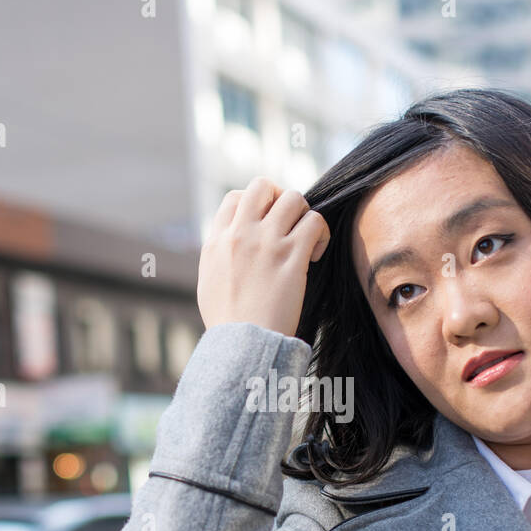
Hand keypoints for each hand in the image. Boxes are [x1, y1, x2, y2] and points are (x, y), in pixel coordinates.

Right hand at [196, 176, 329, 337]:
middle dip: (279, 197)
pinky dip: (321, 233)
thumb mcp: (209, 282)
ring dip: (303, 214)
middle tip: (289, 222)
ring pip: (293, 198)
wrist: (242, 344)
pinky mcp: (292, 257)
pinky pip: (315, 222)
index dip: (255, 204)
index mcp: (217, 240)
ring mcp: (267, 243)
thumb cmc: (227, 322)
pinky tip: (316, 254)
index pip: (235, 198)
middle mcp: (240, 234)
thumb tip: (228, 243)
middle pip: (263, 186)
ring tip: (305, 238)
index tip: (266, 223)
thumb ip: (218, 255)